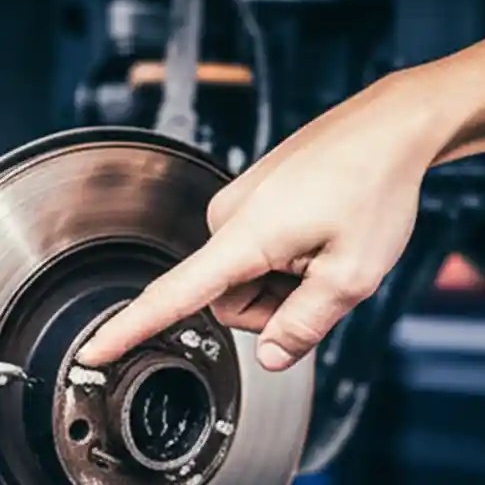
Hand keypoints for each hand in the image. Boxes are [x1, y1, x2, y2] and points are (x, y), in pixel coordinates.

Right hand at [77, 68, 460, 370]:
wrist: (390, 127)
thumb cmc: (374, 186)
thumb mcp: (354, 274)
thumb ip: (305, 325)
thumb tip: (272, 357)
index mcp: (244, 237)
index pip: (173, 295)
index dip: (130, 329)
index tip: (93, 350)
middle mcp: (227, 217)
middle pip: (228, 301)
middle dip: (272, 307)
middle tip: (324, 280)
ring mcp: (236, 205)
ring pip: (243, 280)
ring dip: (282, 282)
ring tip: (325, 249)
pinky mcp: (248, 199)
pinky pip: (253, 253)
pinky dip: (286, 259)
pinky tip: (321, 234)